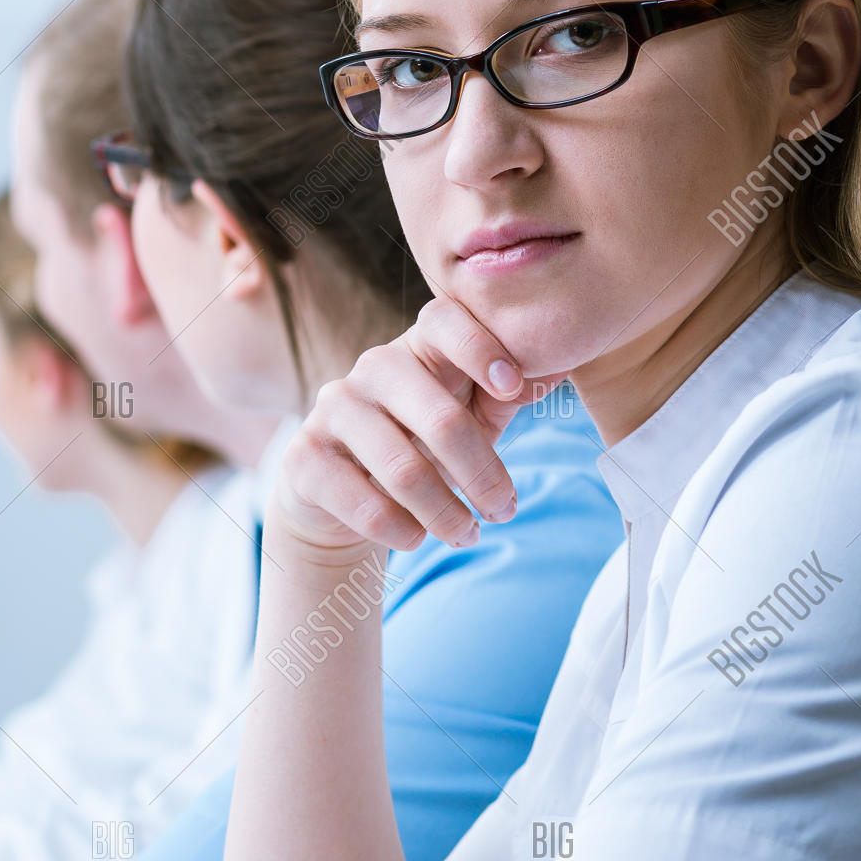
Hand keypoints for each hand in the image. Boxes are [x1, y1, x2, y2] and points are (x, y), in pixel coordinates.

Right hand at [274, 296, 556, 552]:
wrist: (340, 493)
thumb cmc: (421, 444)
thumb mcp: (471, 415)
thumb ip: (506, 393)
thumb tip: (556, 369)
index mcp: (418, 347)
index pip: (445, 321)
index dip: (481, 348)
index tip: (513, 387)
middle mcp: (372, 369)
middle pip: (440, 419)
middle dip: (483, 475)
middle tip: (504, 511)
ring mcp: (333, 409)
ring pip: (403, 470)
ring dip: (446, 513)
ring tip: (468, 534)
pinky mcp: (304, 457)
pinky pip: (363, 502)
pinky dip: (400, 529)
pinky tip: (417, 539)